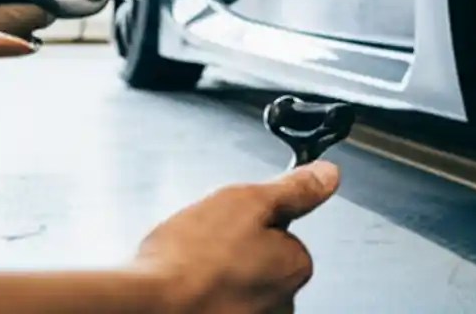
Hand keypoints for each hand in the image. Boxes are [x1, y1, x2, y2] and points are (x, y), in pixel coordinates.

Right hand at [132, 162, 340, 313]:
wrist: (148, 306)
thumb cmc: (191, 262)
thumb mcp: (248, 201)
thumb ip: (294, 189)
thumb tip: (327, 175)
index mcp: (295, 266)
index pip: (285, 237)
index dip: (254, 223)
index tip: (230, 222)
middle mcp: (282, 303)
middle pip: (262, 265)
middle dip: (237, 253)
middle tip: (205, 247)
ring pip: (239, 288)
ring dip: (218, 278)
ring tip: (187, 270)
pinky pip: (217, 304)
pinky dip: (202, 297)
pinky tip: (182, 290)